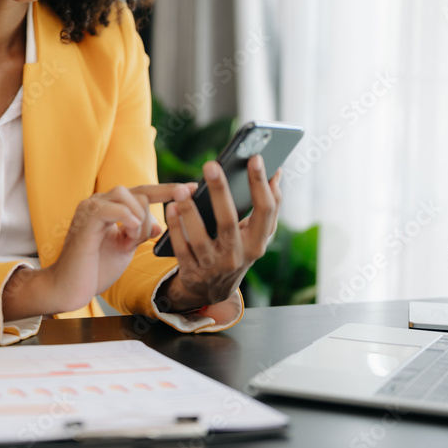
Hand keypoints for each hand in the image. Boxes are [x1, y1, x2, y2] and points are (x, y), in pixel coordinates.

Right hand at [2, 183, 184, 319]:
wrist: (68, 288)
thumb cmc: (94, 269)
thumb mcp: (125, 248)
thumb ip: (140, 233)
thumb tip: (160, 225)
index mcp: (110, 208)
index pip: (143, 192)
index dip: (168, 190)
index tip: (194, 189)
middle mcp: (99, 202)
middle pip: (138, 191)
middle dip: (155, 209)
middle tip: (157, 226)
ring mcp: (90, 208)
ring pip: (126, 195)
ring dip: (138, 218)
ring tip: (133, 240)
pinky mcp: (84, 221)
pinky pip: (110, 208)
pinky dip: (125, 217)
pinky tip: (129, 233)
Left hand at [158, 155, 281, 311]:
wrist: (214, 289)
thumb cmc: (238, 249)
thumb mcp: (256, 234)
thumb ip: (268, 204)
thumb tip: (277, 172)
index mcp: (258, 242)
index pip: (265, 210)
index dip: (260, 184)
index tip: (254, 157)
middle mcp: (238, 255)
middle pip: (229, 221)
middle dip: (220, 192)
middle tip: (210, 165)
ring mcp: (214, 266)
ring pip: (200, 238)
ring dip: (189, 212)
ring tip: (181, 189)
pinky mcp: (192, 272)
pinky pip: (181, 248)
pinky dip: (175, 228)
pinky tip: (171, 207)